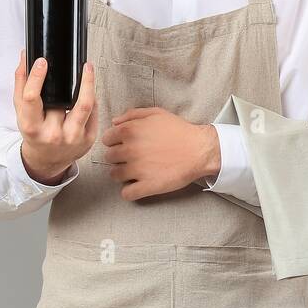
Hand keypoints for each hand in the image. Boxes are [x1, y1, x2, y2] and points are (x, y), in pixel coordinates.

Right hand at [15, 49, 96, 184]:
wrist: (47, 160)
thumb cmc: (34, 133)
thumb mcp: (21, 112)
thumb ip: (21, 84)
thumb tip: (25, 57)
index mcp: (32, 127)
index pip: (32, 99)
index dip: (36, 78)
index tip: (42, 62)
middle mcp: (53, 135)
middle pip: (61, 101)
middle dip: (67, 82)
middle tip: (77, 64)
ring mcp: (73, 138)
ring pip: (84, 105)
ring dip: (88, 84)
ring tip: (88, 68)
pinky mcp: (89, 139)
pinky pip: (93, 112)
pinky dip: (92, 99)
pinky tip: (89, 90)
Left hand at [100, 107, 220, 201]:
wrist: (200, 150)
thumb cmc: (179, 130)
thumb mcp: (157, 113)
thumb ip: (133, 114)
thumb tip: (115, 122)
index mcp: (130, 131)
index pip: (106, 139)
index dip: (115, 142)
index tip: (124, 145)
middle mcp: (130, 150)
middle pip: (109, 158)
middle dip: (118, 158)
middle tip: (132, 158)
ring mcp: (137, 169)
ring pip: (115, 176)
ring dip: (123, 174)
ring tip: (136, 172)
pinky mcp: (147, 186)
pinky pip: (127, 194)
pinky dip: (130, 192)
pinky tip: (139, 186)